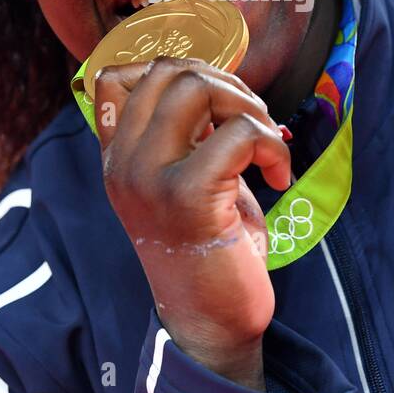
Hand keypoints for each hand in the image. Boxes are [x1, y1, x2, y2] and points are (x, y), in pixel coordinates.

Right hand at [94, 56, 291, 389]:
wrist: (211, 322)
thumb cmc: (209, 248)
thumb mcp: (182, 182)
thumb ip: (182, 135)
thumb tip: (213, 80)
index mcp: (116, 158)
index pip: (114, 75)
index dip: (176, 70)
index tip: (215, 105)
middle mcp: (122, 163)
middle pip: (168, 71)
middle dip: (227, 84)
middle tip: (253, 125)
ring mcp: (148, 178)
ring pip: (198, 89)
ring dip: (250, 107)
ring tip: (266, 146)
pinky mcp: (187, 197)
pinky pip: (239, 134)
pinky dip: (272, 146)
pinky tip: (279, 177)